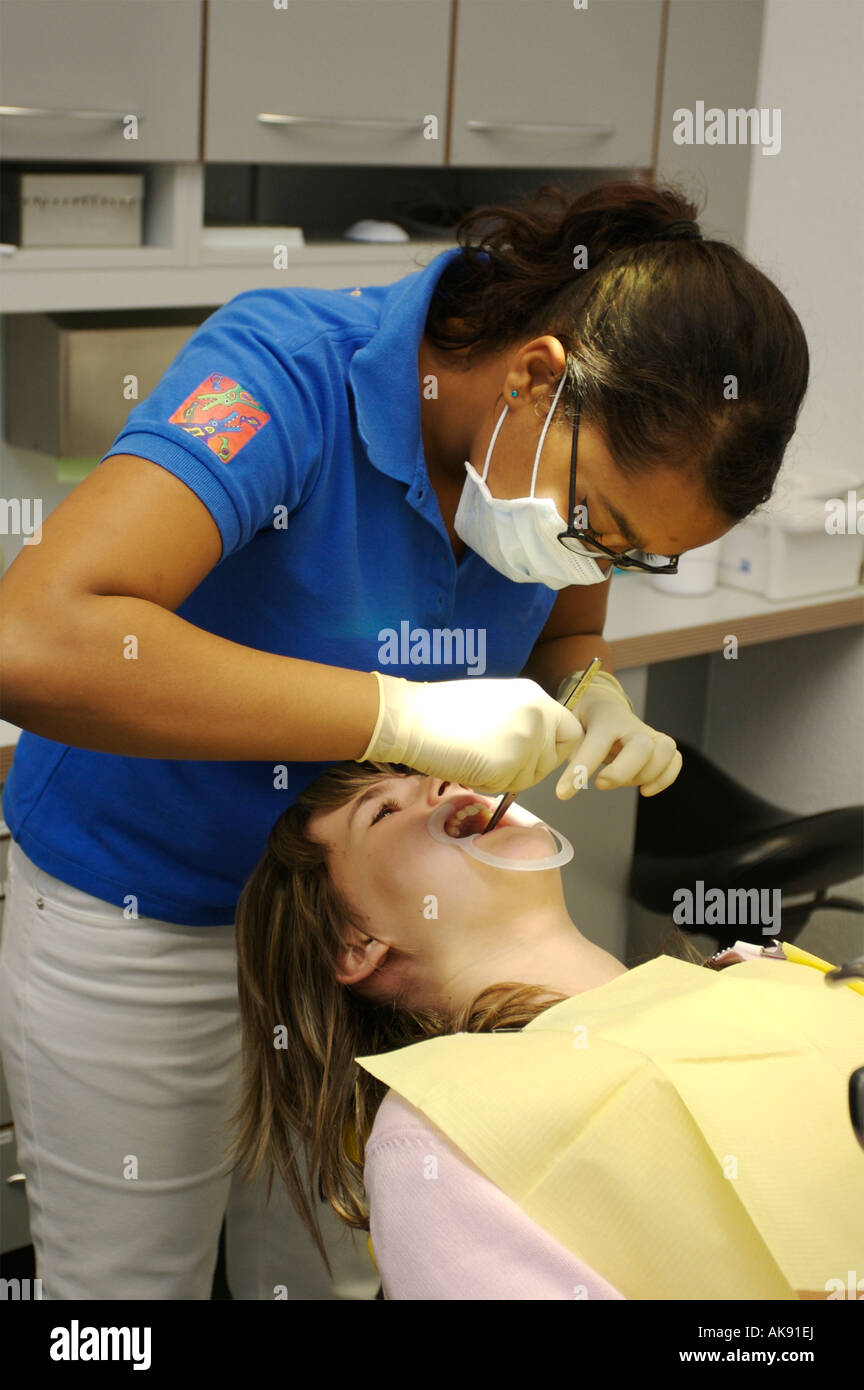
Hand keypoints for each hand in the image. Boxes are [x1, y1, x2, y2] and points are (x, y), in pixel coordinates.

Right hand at [360, 672, 584, 795]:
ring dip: (505, 777)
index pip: (571, 732)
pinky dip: (488, 783)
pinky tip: (467, 764)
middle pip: (552, 761)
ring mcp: (525, 741)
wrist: (412, 718)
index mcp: (535, 696)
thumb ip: (522, 719)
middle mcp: (537, 716)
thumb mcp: (495, 701)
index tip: (535, 756)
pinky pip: (507, 788)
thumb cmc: (443, 711)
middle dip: (528, 769)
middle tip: (496, 760)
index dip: (556, 749)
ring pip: (529, 778)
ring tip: (476, 757)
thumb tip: (536, 743)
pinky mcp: (508, 765)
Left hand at [555, 684, 681, 798]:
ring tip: (623, 782)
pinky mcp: (660, 744)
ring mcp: (650, 733)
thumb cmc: (583, 719)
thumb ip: (571, 745)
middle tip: (600, 784)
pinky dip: (665, 778)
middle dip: (622, 772)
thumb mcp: (569, 726)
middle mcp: (632, 725)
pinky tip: (645, 790)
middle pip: (642, 746)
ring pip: (664, 752)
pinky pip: (675, 760)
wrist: (602, 705)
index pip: (596, 745)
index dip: (580, 770)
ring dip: (645, 775)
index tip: (563, 794)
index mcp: (605, 719)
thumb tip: (576, 767)